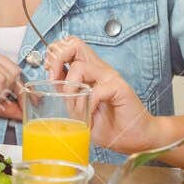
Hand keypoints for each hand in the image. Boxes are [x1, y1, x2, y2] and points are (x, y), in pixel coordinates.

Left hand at [44, 36, 155, 152]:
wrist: (133, 139)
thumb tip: (52, 82)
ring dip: (70, 91)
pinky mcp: (119, 88)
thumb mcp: (79, 110)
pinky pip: (95, 90)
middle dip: (58, 59)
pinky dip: (87, 105)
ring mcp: (110, 77)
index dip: (56, 55)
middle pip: (75, 44)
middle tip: (54, 79)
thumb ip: (68, 95)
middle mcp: (99, 70)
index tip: (49, 73)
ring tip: (75, 110)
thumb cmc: (109, 126)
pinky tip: (89, 116)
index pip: (70, 48)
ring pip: (79, 67)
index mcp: (90, 72)